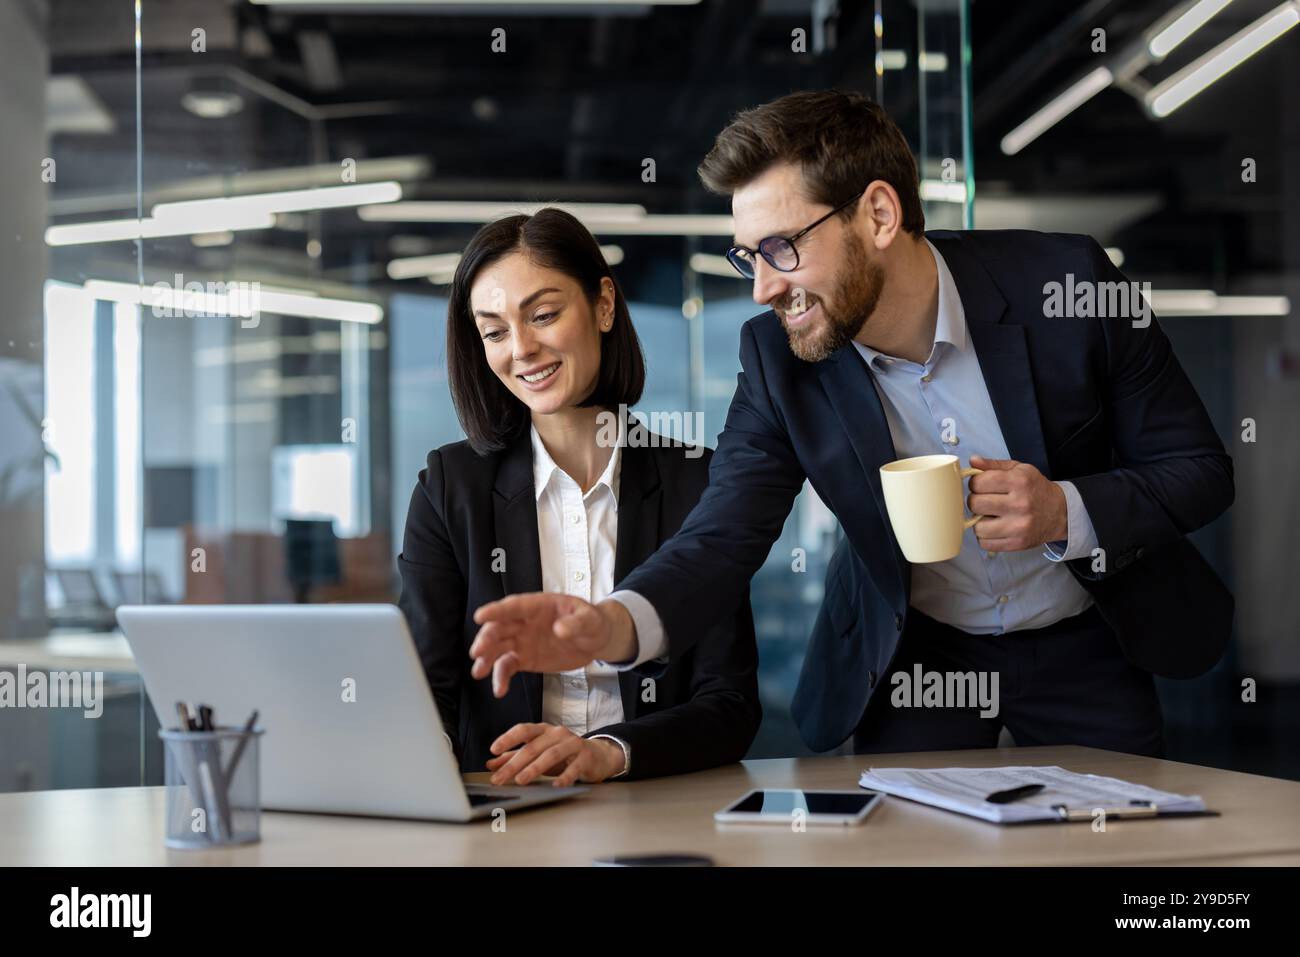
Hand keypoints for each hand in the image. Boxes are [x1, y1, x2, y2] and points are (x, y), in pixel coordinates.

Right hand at [470, 593, 631, 697]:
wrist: (595, 640)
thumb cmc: (591, 622)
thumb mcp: (589, 620)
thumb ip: (576, 623)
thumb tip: (560, 629)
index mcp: (539, 606)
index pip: (514, 606)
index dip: (496, 610)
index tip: (480, 616)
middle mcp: (525, 622)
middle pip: (500, 627)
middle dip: (487, 638)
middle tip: (477, 652)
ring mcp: (523, 640)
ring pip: (499, 648)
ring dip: (486, 658)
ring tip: (479, 672)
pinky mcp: (525, 658)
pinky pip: (508, 666)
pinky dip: (501, 677)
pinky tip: (499, 689)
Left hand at [486, 723, 624, 786]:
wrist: (597, 756)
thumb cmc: (564, 754)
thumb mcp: (539, 753)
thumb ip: (515, 757)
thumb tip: (491, 764)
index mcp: (544, 730)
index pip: (523, 730)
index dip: (508, 738)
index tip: (493, 749)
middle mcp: (557, 733)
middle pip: (533, 747)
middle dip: (514, 763)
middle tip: (500, 777)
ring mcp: (573, 744)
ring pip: (551, 754)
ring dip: (534, 768)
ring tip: (521, 780)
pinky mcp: (586, 757)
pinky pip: (574, 768)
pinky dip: (564, 777)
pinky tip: (555, 785)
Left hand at [966, 455, 1067, 551]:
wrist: (1060, 513)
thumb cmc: (1035, 489)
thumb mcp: (1019, 470)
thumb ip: (994, 465)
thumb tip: (973, 461)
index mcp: (1019, 481)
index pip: (978, 483)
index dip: (975, 484)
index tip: (981, 486)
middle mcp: (1019, 504)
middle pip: (975, 504)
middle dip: (976, 502)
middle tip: (985, 501)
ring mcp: (1019, 526)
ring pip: (978, 527)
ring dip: (980, 522)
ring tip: (991, 516)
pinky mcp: (1017, 543)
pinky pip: (986, 543)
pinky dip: (986, 537)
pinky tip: (996, 528)